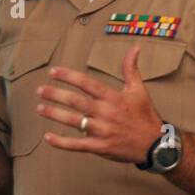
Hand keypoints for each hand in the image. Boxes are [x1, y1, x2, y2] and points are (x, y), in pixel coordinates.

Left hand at [36, 44, 163, 162]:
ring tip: (39, 108)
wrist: (156, 144)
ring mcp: (102, 131)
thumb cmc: (144, 115)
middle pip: (76, 101)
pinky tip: (47, 137)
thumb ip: (131, 69)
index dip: (69, 76)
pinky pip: (77, 145)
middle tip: (40, 90)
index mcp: (113, 98)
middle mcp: (105, 113)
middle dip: (55, 95)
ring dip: (54, 114)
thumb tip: (135, 47)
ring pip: (73, 121)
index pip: (87, 84)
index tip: (52, 72)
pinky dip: (61, 142)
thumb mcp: (138, 90)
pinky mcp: (100, 147)